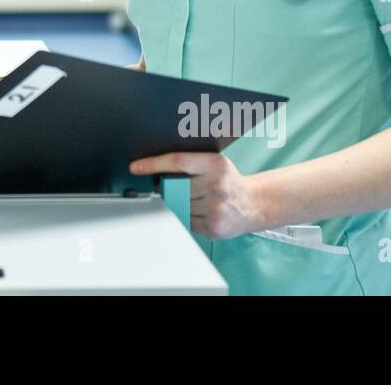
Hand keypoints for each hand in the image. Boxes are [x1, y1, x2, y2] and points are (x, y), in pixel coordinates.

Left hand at [129, 152, 266, 238]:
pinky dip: (185, 216)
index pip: (177, 162)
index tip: (136, 167)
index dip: (153, 164)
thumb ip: (191, 164)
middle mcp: (216, 186)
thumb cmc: (229, 181)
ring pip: (177, 206)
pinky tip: (198, 210)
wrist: (254, 204)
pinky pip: (185, 221)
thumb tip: (156, 169)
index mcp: (215, 164)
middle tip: (168, 187)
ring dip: (176, 203)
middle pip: (174, 187)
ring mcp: (215, 209)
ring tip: (192, 198)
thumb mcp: (214, 164)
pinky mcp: (213, 227)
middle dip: (166, 188)